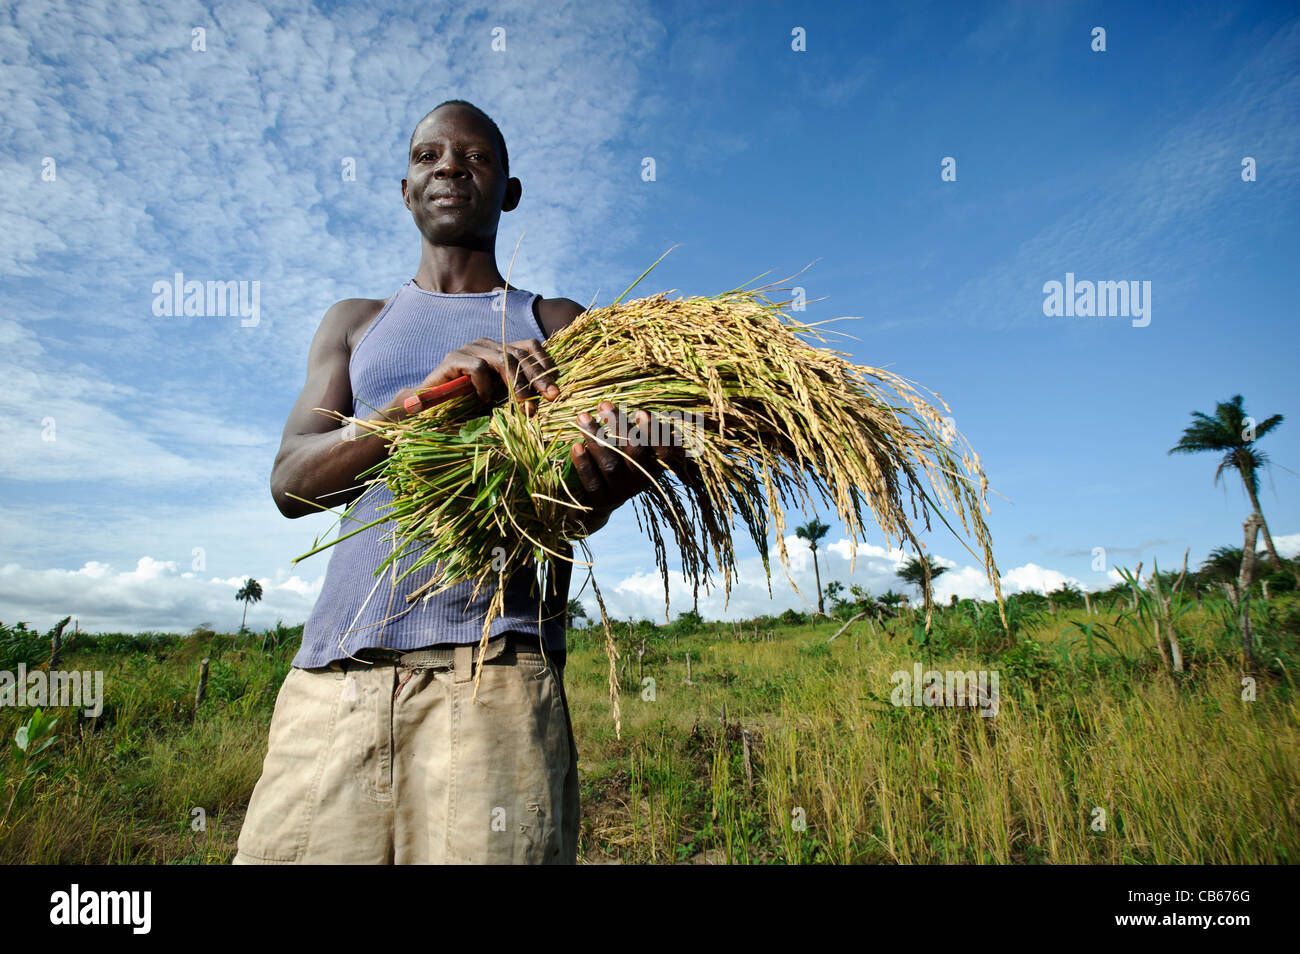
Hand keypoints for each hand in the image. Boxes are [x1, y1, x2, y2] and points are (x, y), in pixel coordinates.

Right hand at [401, 337, 560, 417]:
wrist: (430, 410)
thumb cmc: (468, 406)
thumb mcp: (501, 400)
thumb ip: (520, 394)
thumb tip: (552, 397)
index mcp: (501, 350)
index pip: (530, 347)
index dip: (545, 364)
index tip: (556, 386)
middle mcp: (487, 345)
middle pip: (519, 353)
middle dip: (537, 377)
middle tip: (550, 396)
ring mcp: (469, 349)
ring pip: (502, 357)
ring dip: (516, 383)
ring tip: (522, 405)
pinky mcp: (453, 358)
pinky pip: (477, 366)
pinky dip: (485, 385)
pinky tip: (483, 401)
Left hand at [568, 400, 687, 522]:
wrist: (598, 503)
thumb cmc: (619, 464)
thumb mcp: (634, 450)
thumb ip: (638, 431)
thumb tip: (640, 404)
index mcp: (654, 466)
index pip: (664, 451)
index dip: (655, 433)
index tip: (641, 412)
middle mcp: (640, 480)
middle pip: (635, 453)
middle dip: (620, 427)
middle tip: (603, 404)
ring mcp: (620, 492)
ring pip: (611, 465)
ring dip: (596, 439)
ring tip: (582, 417)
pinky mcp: (600, 502)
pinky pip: (592, 482)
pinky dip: (584, 464)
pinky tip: (576, 446)